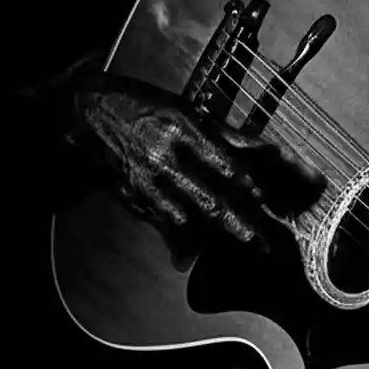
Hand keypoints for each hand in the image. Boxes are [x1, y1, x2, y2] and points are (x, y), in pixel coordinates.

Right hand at [46, 56, 323, 251]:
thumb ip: (227, 137)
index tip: (282, 193)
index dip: (257, 179)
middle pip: (214, 195)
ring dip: (219, 237)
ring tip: (246, 251)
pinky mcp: (135, 198)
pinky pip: (163, 226)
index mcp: (185, 130)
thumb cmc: (146, 109)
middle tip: (266, 242)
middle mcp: (168, 158)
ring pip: (191, 217)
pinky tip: (189, 259)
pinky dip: (179, 243)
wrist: (86, 114)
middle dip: (241, 221)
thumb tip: (269, 153)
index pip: (230, 159)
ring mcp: (150, 182)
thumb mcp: (188, 112)